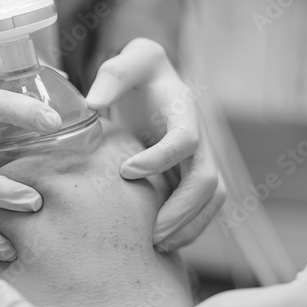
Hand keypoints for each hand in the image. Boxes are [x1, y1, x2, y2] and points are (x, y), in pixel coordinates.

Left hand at [85, 38, 224, 251]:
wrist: (155, 81)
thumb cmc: (140, 71)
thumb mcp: (129, 60)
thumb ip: (114, 75)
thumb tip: (93, 102)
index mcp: (184, 110)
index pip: (186, 140)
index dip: (161, 159)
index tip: (127, 172)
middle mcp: (201, 137)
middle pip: (208, 180)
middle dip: (181, 210)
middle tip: (149, 234)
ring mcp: (201, 159)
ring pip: (213, 200)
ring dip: (189, 226)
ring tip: (156, 246)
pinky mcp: (192, 176)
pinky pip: (203, 208)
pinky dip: (188, 229)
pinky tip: (160, 244)